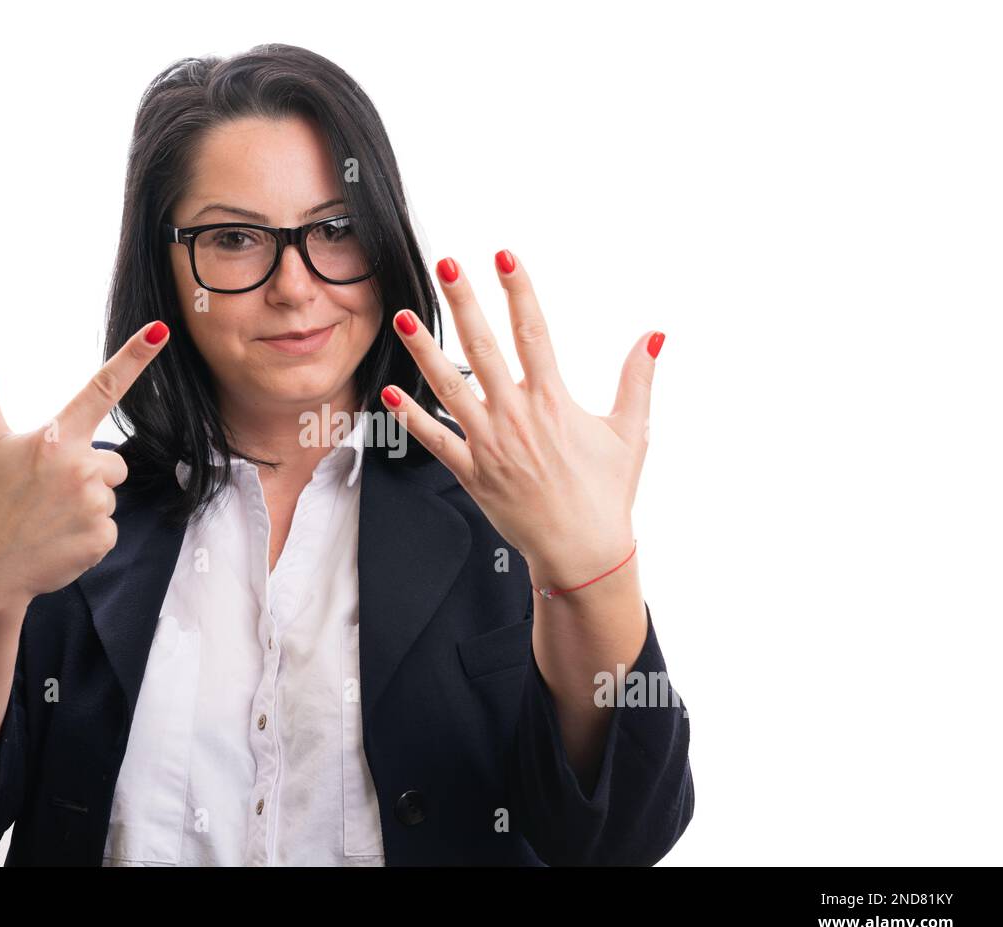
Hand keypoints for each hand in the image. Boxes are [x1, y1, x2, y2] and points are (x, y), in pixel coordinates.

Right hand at [0, 321, 170, 611]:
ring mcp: (94, 504)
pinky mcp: (102, 538)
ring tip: (49, 519)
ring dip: (87, 506)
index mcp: (56, 437)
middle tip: (48, 494)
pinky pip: (109, 528)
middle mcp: (80, 466)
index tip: (160, 330)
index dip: (134, 357)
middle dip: (89, 474)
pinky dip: (88, 536)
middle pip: (113, 461)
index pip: (102, 388)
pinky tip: (59, 541)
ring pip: (110, 495)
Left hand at [379, 251, 662, 590]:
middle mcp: (518, 416)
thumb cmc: (607, 494)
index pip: (534, 331)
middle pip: (484, 347)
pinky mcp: (472, 473)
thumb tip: (655, 335)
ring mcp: (490, 444)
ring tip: (404, 317)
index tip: (504, 255)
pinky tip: (390, 391)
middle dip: (464, 303)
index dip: (518, 290)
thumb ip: (638, 379)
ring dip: (424, 351)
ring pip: (450, 388)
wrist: (583, 552)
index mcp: (555, 401)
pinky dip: (411, 417)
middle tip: (447, 266)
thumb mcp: (632, 433)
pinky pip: (435, 440)